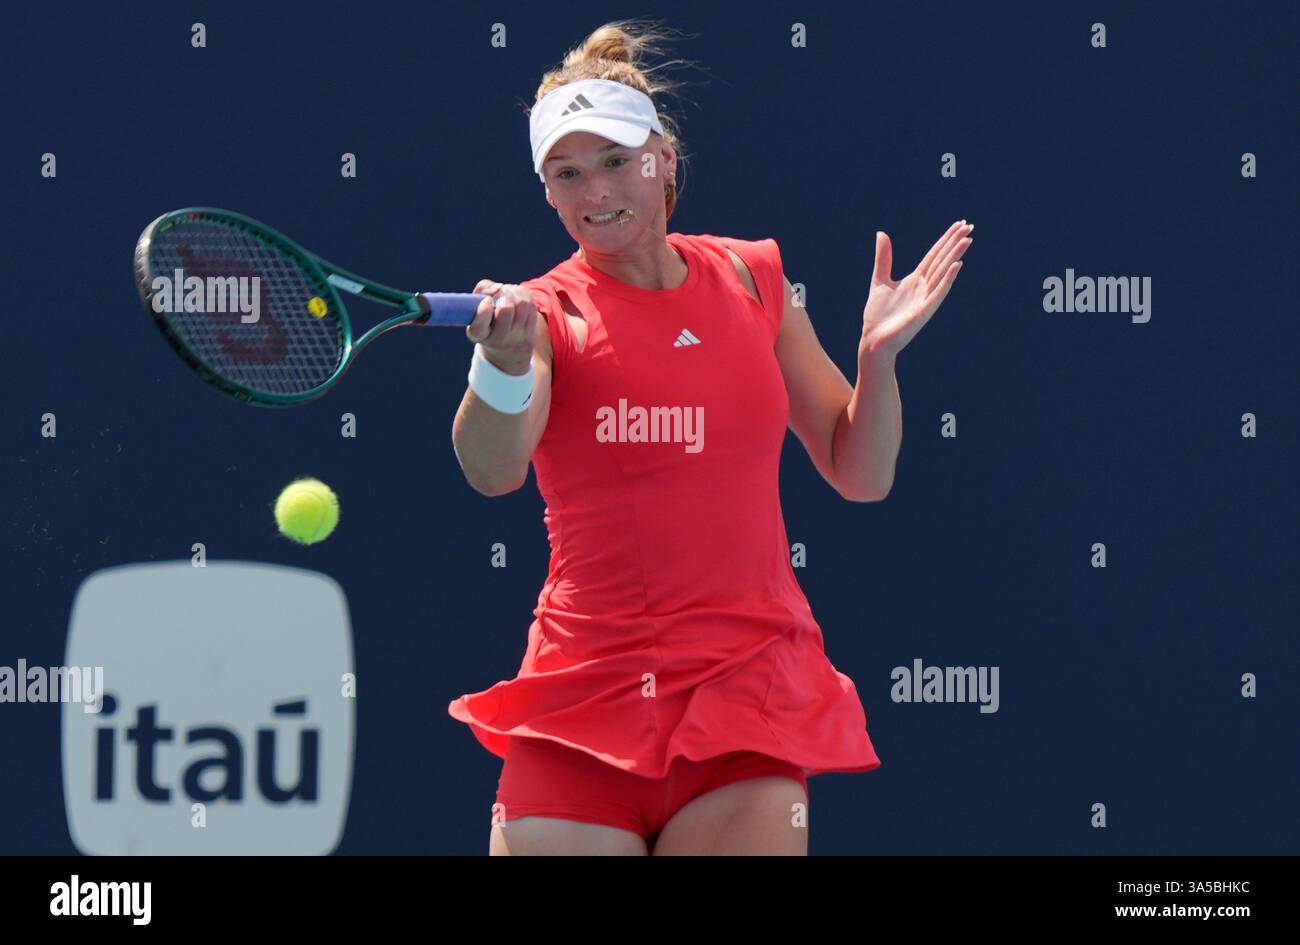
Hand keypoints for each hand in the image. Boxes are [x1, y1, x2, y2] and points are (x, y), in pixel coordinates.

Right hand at [466, 280, 537, 374]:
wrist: (508, 352)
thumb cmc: (488, 323)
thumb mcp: (476, 310)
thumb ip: (480, 292)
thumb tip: (497, 287)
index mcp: (479, 335)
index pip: (479, 326)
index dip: (484, 310)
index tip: (487, 301)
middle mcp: (498, 340)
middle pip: (506, 308)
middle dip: (504, 294)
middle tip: (500, 292)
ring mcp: (517, 338)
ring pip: (522, 303)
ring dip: (515, 291)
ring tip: (509, 292)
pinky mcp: (531, 334)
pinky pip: (531, 305)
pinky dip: (524, 294)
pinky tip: (517, 296)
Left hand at [860, 220, 972, 358]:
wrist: (873, 340)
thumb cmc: (877, 315)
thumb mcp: (879, 280)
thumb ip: (884, 258)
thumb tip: (881, 233)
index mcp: (915, 279)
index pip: (934, 255)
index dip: (946, 240)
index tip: (959, 224)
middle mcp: (924, 287)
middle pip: (942, 260)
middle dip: (955, 243)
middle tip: (970, 226)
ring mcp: (926, 299)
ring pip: (943, 273)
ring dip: (955, 256)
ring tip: (967, 240)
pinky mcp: (924, 311)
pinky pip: (938, 293)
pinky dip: (948, 279)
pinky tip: (957, 265)